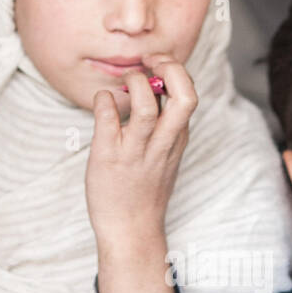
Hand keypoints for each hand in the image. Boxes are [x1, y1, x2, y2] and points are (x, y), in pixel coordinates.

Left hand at [85, 55, 196, 260]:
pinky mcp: (108, 156)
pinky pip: (107, 118)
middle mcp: (162, 142)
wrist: (130, 229)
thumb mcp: (166, 154)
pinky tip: (101, 101)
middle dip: (169, 68)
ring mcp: (136, 150)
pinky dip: (103, 100)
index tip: (156, 63)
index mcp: (177, 138)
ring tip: (124, 82)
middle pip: (184, 97)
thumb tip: (151, 86)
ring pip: (145, 108)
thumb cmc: (144, 189)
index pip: (190, 94)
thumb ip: (165, 124)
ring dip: (134, 83)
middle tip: (148, 62)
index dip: (175, 70)